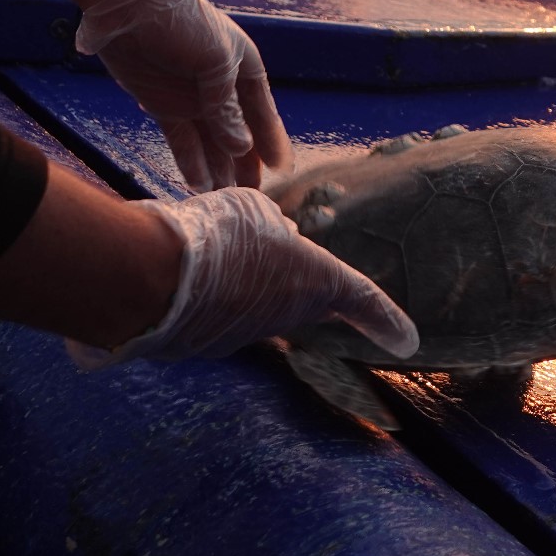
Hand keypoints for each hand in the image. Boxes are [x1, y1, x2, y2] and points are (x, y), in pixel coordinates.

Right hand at [65, 187, 418, 366]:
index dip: (387, 319)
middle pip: (310, 304)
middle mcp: (286, 316)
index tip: (408, 342)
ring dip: (256, 287)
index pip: (362, 300)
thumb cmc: (212, 236)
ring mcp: (244, 335)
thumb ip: (273, 228)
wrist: (147, 279)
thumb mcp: (251, 211)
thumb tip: (278, 239)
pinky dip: (218, 298)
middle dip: (315, 294)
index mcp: (314, 282)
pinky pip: (222, 316)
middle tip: (321, 289)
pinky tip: (194, 275)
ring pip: (261, 308)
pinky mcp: (206, 344)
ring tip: (230, 254)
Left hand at [74, 0, 289, 190]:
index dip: (272, 139)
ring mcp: (191, 99)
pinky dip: (190, 161)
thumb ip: (227, 107)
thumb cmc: (184, 23)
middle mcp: (221, 87)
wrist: (131, 7)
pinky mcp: (162, 106)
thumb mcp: (217, 62)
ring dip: (218, 168)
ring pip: (211, 142)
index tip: (282, 167)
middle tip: (255, 196)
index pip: (263, 112)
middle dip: (246, 164)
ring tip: (227, 198)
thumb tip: (242, 148)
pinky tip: (199, 183)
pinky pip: (182, 140)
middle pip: (238, 133)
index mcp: (244, 68)